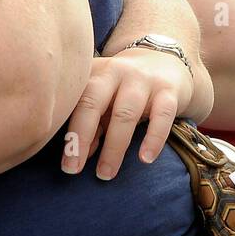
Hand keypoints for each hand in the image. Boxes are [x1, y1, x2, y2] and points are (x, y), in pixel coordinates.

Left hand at [62, 48, 193, 179]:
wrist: (166, 62)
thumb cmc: (125, 89)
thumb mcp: (105, 101)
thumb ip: (91, 125)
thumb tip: (78, 156)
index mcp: (94, 73)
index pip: (75, 102)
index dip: (68, 133)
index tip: (65, 165)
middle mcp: (116, 71)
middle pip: (93, 102)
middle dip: (81, 136)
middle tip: (73, 170)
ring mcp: (144, 79)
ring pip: (126, 113)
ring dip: (114, 146)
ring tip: (106, 173)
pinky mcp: (169, 90)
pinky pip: (162, 115)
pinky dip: (154, 138)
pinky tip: (145, 159)